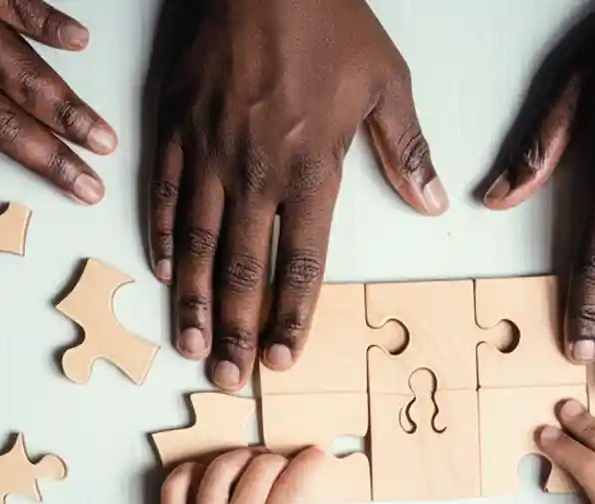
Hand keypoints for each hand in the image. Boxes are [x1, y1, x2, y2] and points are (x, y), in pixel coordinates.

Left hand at [143, 448, 367, 503]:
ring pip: (220, 470)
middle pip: (259, 470)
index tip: (316, 454)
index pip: (291, 489)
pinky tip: (207, 473)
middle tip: (285, 466)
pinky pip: (176, 486)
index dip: (308, 464)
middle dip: (278, 458)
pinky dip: (191, 470)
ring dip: (240, 457)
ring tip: (252, 462)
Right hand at [150, 0, 447, 390]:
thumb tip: (431, 204)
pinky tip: (164, 273)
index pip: (302, 263)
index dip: (291, 317)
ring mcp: (209, 154)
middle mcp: (256, 174)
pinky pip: (165, 197)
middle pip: (245, 270)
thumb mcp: (387, 83)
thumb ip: (407, 151)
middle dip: (236, 329)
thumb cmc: (328, 23)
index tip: (280, 357)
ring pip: (198, 245)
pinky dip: (164, 238)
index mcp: (313, 169)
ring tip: (189, 346)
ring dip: (193, 302)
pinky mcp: (175, 129)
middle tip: (227, 378)